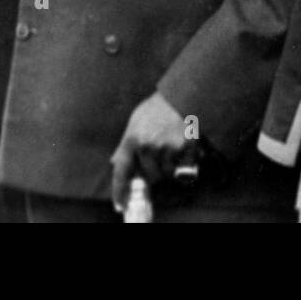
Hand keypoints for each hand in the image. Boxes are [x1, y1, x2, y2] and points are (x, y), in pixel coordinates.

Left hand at [111, 92, 188, 209]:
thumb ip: (126, 142)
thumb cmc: (159, 107)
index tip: (121, 205)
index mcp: (132, 138)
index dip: (120, 190)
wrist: (184, 94)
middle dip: (153, 171)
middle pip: (148, 175)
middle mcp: (147, 146)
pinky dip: (184, 164)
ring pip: (166, 173)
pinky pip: (182, 169)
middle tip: (160, 157)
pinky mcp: (184, 149)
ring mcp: (166, 148)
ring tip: (172, 146)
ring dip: (169, 167)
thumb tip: (115, 161)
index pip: (122, 170)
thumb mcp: (136, 120)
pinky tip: (183, 147)